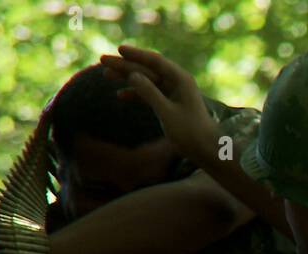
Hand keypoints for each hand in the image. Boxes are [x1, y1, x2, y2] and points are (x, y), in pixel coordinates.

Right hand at [100, 45, 217, 161]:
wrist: (206, 150)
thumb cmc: (190, 132)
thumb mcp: (167, 112)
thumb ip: (150, 93)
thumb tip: (132, 75)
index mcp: (181, 80)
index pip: (155, 62)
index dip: (136, 55)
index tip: (119, 49)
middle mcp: (177, 82)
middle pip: (147, 69)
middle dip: (125, 65)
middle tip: (102, 60)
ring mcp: (173, 93)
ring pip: (146, 81)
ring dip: (127, 78)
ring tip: (105, 75)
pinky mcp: (170, 104)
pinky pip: (150, 94)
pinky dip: (136, 94)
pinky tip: (120, 95)